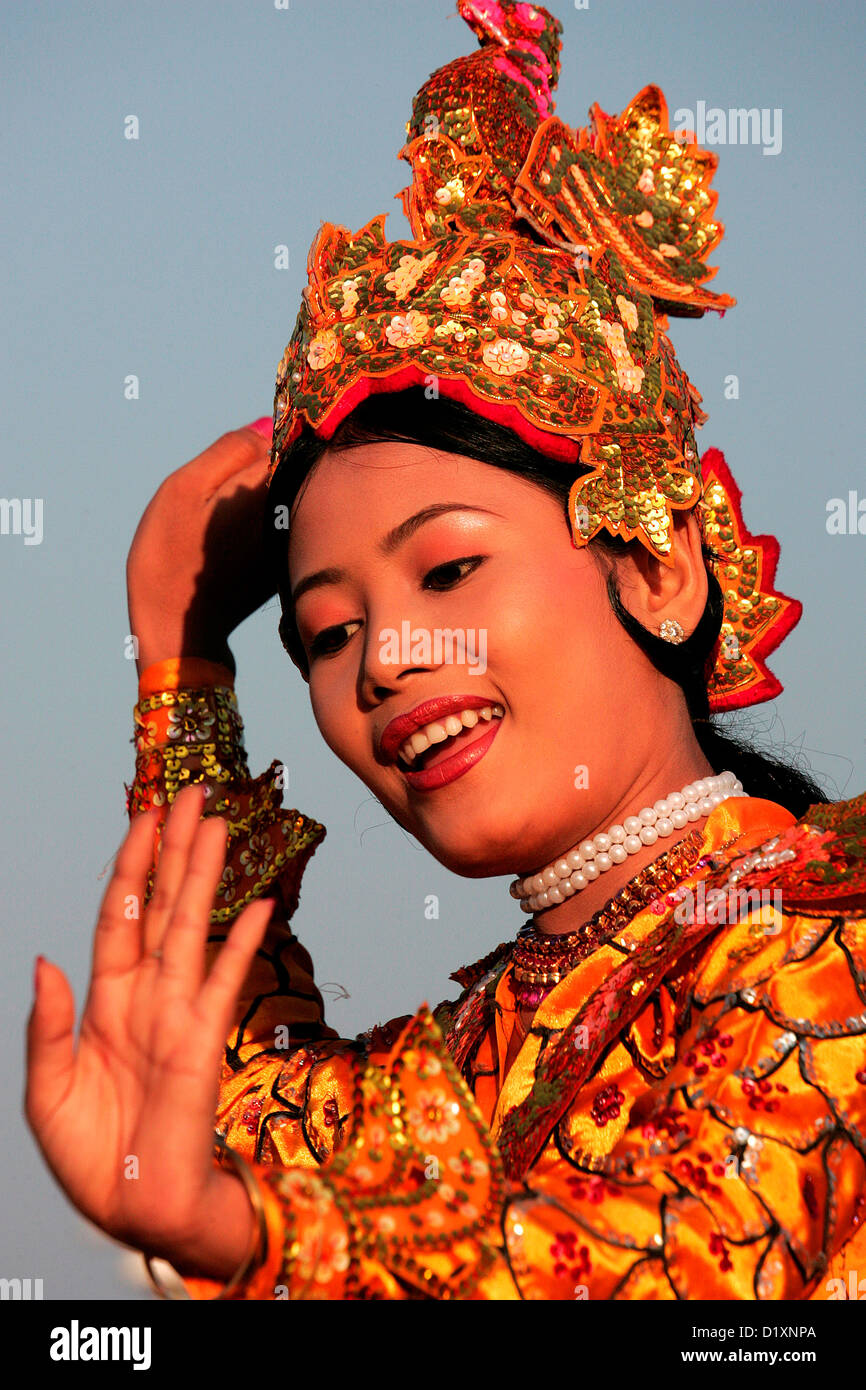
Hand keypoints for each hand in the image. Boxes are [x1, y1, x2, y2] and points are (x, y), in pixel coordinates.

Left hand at [24, 784, 273, 1273]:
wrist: (132, 1207)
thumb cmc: (88, 1155)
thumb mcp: (46, 1090)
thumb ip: (47, 1025)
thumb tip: (45, 960)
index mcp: (103, 1000)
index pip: (119, 915)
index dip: (130, 867)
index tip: (145, 816)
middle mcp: (144, 995)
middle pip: (162, 906)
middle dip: (175, 850)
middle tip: (194, 796)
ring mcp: (177, 1013)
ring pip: (192, 928)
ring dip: (205, 876)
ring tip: (219, 825)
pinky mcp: (203, 1040)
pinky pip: (222, 980)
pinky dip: (241, 942)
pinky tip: (258, 904)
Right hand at [126, 423, 276, 674]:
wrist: (180, 630)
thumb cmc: (173, 555)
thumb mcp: (184, 487)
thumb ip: (230, 450)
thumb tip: (269, 423)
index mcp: (274, 489)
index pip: (292, 442)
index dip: (268, 440)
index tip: (238, 459)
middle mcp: (296, 517)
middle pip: (294, 475)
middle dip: (267, 474)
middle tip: (223, 502)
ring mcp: (296, 545)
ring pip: (289, 504)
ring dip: (265, 504)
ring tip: (225, 528)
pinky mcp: (288, 567)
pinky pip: (284, 531)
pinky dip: (264, 530)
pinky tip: (232, 548)